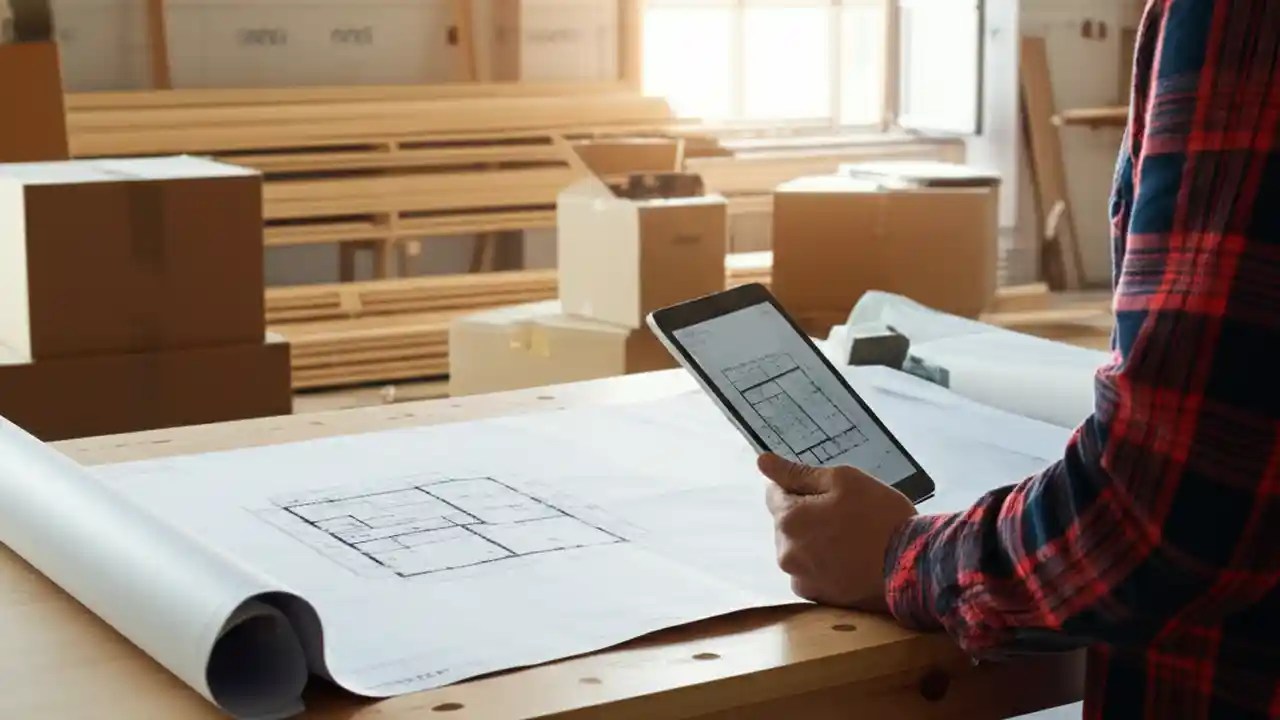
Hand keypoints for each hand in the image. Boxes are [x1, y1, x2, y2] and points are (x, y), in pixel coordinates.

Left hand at [760, 453, 916, 612]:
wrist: (914, 568)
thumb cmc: (881, 516)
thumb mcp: (844, 480)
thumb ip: (799, 473)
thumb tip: (762, 462)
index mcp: (789, 518)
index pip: (775, 493)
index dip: (800, 487)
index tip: (827, 492)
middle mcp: (785, 551)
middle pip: (786, 523)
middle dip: (807, 515)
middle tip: (846, 515)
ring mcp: (800, 577)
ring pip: (797, 548)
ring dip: (813, 540)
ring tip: (850, 540)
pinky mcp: (816, 597)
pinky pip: (809, 572)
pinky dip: (822, 564)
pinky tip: (849, 561)